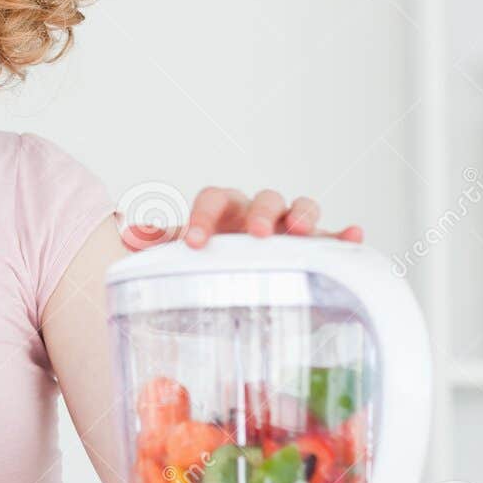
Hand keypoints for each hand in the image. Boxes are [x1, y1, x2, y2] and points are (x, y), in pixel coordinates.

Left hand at [121, 187, 362, 250]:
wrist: (235, 284)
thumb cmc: (209, 264)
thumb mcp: (180, 256)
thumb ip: (159, 244)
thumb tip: (128, 232)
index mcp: (222, 211)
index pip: (214, 198)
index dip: (204, 216)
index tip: (194, 243)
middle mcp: (257, 213)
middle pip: (264, 199)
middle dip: (262, 214)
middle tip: (257, 235)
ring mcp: (288, 229)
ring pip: (300, 208)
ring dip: (302, 215)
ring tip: (300, 230)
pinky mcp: (313, 249)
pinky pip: (331, 237)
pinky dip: (342, 234)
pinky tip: (354, 237)